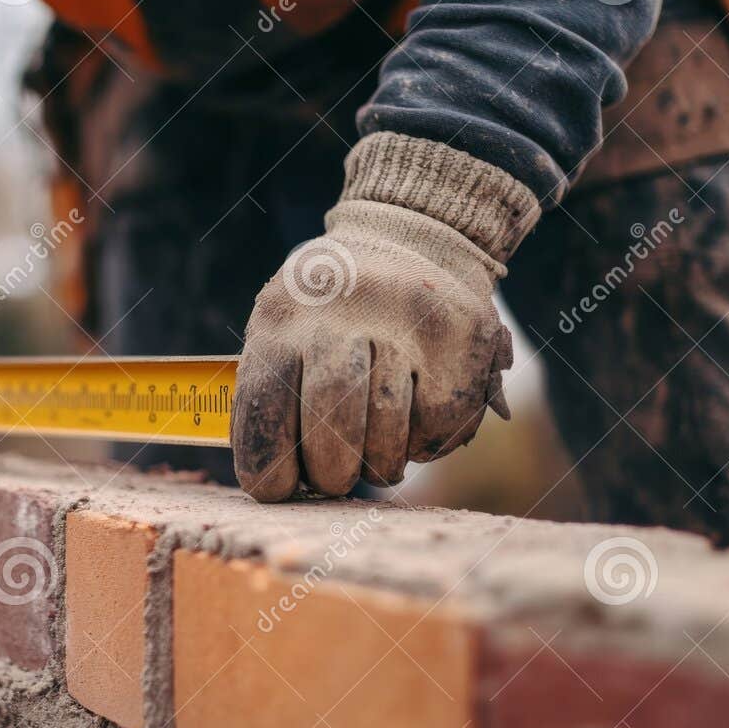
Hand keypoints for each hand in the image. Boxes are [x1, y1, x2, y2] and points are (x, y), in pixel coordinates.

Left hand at [232, 200, 513, 500]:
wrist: (411, 239)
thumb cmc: (333, 313)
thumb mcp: (284, 332)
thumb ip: (270, 398)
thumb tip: (273, 487)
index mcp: (281, 316)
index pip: (265, 409)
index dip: (268, 469)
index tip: (278, 488)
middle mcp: (341, 310)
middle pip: (332, 427)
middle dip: (330, 473)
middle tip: (335, 477)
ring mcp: (405, 320)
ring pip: (389, 437)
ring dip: (380, 464)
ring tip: (376, 449)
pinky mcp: (463, 335)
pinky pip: (439, 426)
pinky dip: (425, 444)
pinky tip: (415, 417)